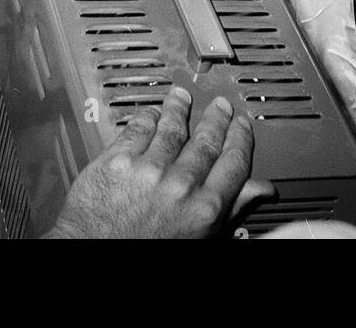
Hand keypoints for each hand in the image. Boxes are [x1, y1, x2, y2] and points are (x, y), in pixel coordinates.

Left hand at [45, 87, 269, 238]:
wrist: (97, 255)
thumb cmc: (148, 252)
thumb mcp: (200, 239)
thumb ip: (230, 210)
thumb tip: (259, 191)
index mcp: (204, 209)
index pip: (233, 163)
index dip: (240, 139)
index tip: (240, 125)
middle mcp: (179, 186)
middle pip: (205, 140)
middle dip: (214, 120)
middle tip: (219, 106)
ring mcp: (148, 170)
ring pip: (171, 128)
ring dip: (178, 110)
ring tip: (181, 99)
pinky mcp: (118, 161)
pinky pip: (138, 129)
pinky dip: (147, 117)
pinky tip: (150, 112)